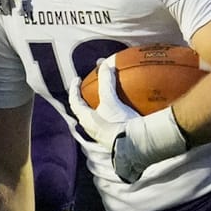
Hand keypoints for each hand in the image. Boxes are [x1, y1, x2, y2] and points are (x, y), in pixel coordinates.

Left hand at [68, 57, 188, 182]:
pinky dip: (118, 111)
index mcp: (86, 120)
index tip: (77, 79)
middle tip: (93, 86)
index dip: (74, 89)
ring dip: (102, 105)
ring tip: (110, 94)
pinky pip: (114, 121)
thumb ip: (106, 82)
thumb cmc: (118, 124)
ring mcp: (105, 134)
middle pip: (86, 110)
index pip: (74, 102)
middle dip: (88, 98)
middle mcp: (93, 128)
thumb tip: (105, 64)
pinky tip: (128, 105)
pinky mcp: (118, 137)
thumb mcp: (110, 101)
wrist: (136, 146)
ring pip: (99, 116)